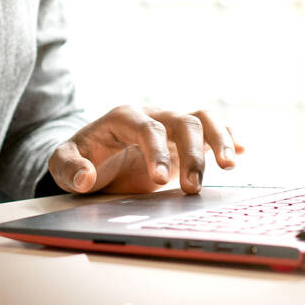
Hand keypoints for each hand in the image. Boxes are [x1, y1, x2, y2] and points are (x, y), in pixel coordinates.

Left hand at [48, 106, 243, 194]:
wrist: (92, 157)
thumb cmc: (80, 159)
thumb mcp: (62, 164)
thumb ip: (68, 169)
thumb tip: (85, 177)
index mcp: (122, 118)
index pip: (147, 128)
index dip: (156, 151)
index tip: (161, 180)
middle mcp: (151, 116)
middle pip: (182, 122)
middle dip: (191, 154)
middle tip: (192, 188)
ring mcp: (170, 126)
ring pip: (201, 120)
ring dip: (219, 140)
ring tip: (230, 166)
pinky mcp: (184, 141)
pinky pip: (212, 130)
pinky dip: (228, 138)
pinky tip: (242, 153)